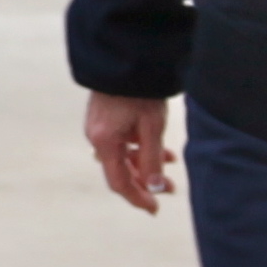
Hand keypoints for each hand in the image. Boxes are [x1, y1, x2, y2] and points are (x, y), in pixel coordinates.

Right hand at [86, 92, 175, 213]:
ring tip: (170, 161)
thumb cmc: (140, 91)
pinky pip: (121, 142)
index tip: (154, 209)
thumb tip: (156, 188)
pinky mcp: (104, 118)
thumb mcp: (152, 127)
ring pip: (123, 155)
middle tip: (170, 188)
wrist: (125, 57)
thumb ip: (152, 159)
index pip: (119, 182)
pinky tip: (158, 146)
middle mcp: (96, 137)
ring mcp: (98, 127)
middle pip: (120, 170)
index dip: (137, 198)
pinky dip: (139, 147)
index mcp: (105, 142)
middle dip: (146, 180)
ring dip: (145, 162)